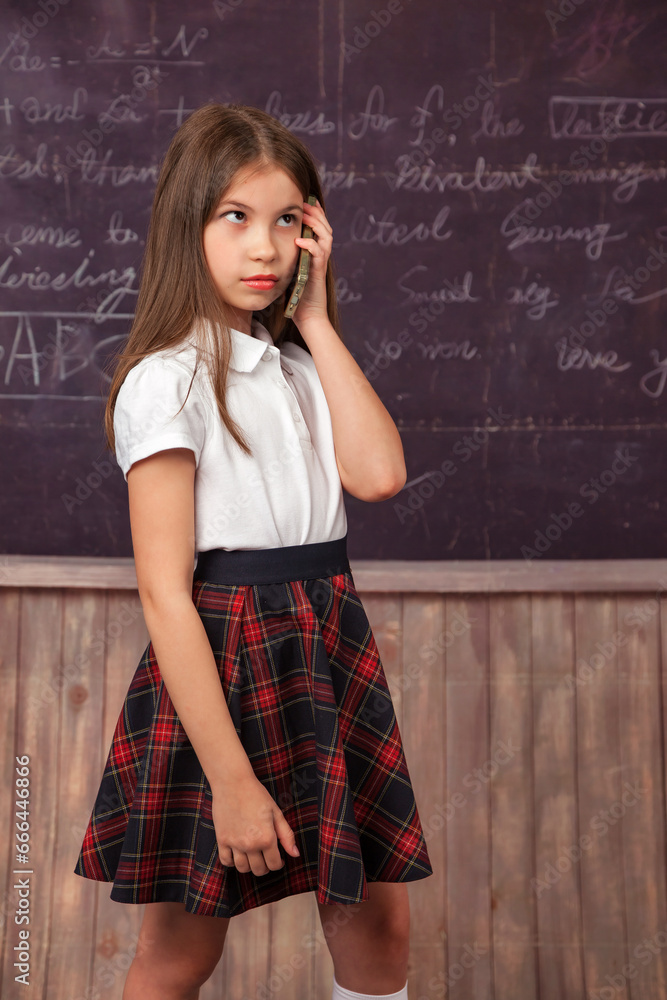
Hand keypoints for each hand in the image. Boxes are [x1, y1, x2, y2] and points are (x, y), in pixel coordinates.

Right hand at [211, 775, 299, 875]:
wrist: (233, 782)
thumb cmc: (256, 795)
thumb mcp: (276, 813)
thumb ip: (287, 835)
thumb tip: (295, 854)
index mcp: (266, 838)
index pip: (274, 864)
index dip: (278, 863)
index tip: (278, 858)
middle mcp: (250, 844)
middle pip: (259, 870)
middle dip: (265, 866)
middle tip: (266, 856)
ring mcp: (234, 843)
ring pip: (242, 869)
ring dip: (249, 866)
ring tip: (253, 856)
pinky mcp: (222, 840)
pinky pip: (226, 861)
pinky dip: (232, 862)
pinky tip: (238, 853)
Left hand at [289, 197, 332, 329]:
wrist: (306, 316)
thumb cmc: (296, 295)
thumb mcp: (289, 270)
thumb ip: (286, 256)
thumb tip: (271, 244)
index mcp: (313, 253)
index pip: (318, 228)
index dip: (313, 214)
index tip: (303, 201)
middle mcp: (320, 256)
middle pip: (325, 227)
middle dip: (316, 213)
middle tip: (305, 202)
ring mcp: (320, 264)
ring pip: (326, 237)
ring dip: (316, 224)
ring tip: (305, 215)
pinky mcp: (319, 272)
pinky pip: (319, 254)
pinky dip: (311, 245)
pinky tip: (300, 241)